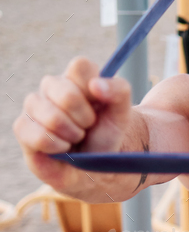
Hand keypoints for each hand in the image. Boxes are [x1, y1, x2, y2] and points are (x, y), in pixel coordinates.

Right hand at [13, 56, 132, 190]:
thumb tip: (96, 85)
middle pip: (67, 94)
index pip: (80, 66)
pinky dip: (57, 147)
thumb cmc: (105, 135)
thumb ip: (120, 91)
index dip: (93, 90)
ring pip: (51, 117)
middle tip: (88, 126)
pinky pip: (38, 136)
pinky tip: (62, 148)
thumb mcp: (122, 114)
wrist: (94, 166)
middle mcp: (52, 86)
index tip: (99, 105)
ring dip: (72, 134)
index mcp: (75, 77)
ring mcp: (34, 105)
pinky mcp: (23, 127)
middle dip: (85, 118)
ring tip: (76, 138)